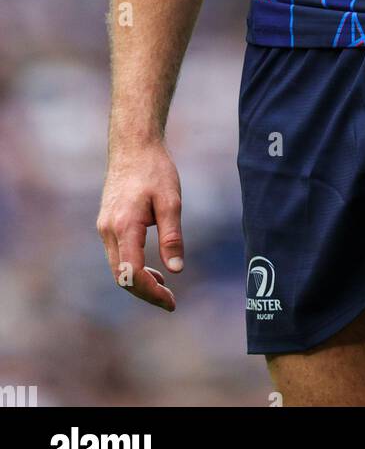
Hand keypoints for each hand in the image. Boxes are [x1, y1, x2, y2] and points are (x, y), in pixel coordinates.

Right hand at [97, 143, 183, 310]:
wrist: (133, 145)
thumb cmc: (155, 170)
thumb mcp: (171, 201)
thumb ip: (172, 236)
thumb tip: (177, 269)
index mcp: (124, 226)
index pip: (133, 273)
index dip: (151, 292)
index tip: (171, 302)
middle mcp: (108, 230)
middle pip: (122, 276)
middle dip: (145, 293)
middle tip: (170, 302)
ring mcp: (104, 227)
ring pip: (117, 267)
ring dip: (139, 281)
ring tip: (164, 287)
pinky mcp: (107, 223)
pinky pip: (117, 254)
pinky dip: (133, 267)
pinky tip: (153, 268)